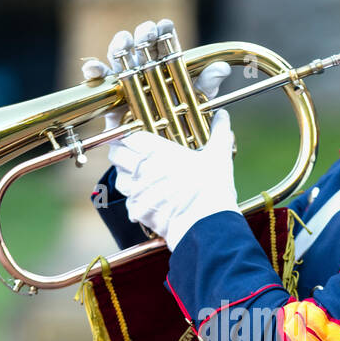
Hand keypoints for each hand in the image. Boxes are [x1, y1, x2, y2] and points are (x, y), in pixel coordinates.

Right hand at [81, 18, 230, 133]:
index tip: (165, 26)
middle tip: (147, 32)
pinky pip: (99, 81)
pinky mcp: (111, 97)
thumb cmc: (183, 121)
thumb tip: (221, 68)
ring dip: (118, 45)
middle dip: (142, 33)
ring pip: (118, 56)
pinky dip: (94, 71)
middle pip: (140, 44)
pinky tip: (93, 69)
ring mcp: (126, 81)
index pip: (164, 41)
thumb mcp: (198, 103)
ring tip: (122, 41)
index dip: (163, 31)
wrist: (164, 152)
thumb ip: (207, 85)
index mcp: (166, 65)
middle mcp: (145, 69)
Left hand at [108, 108, 239, 250]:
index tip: (131, 136)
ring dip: (124, 176)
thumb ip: (219, 132)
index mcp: (157, 151)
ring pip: (118, 179)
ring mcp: (138, 191)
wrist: (205, 223)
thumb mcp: (219, 155)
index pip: (128, 137)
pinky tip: (145, 200)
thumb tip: (223, 116)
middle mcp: (142, 169)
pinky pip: (128, 203)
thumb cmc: (211, 189)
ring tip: (137, 176)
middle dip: (120, 152)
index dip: (127, 135)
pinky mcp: (138, 211)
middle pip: (116, 155)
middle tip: (129, 153)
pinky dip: (133, 201)